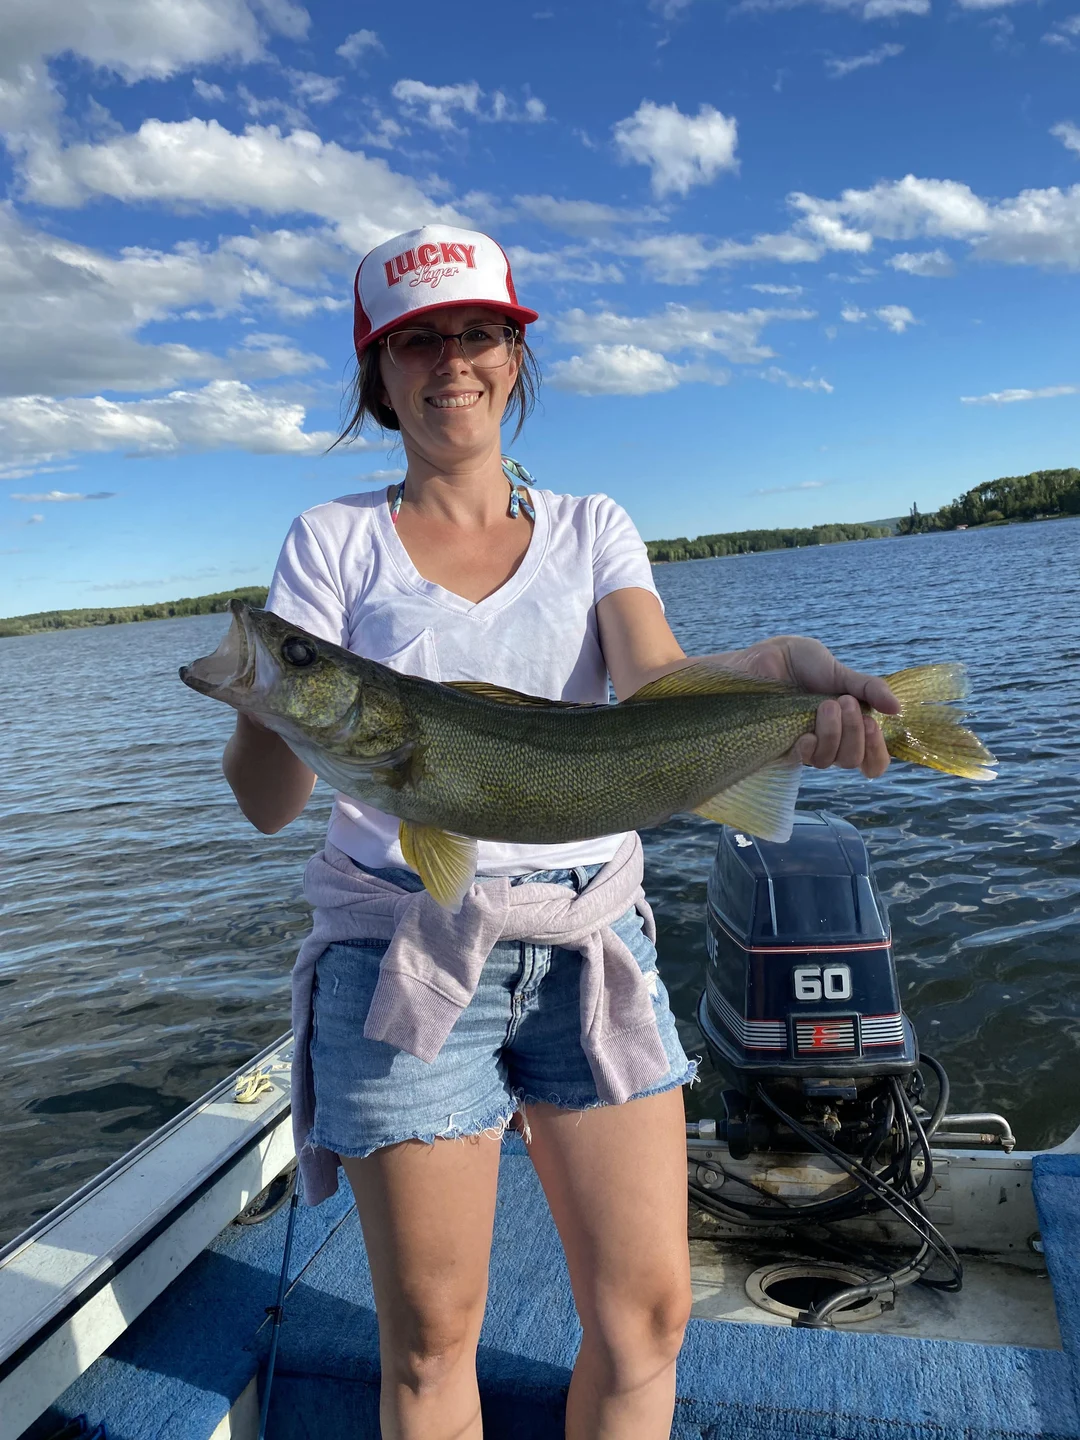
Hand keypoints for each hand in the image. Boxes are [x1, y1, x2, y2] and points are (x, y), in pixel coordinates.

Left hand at [734, 636, 899, 778]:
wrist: (769, 657)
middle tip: (844, 702)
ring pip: (829, 760)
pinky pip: (805, 759)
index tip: (872, 726)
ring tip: (825, 704)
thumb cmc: (803, 663)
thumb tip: (896, 709)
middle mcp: (830, 740)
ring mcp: (807, 745)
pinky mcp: (785, 746)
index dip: (877, 753)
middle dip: (854, 733)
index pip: (872, 760)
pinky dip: (811, 746)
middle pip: (851, 760)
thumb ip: (868, 689)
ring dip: (833, 734)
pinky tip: (805, 732)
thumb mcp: (841, 672)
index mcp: (849, 725)